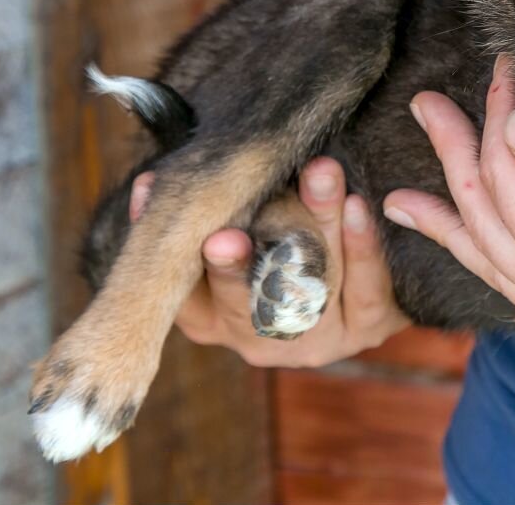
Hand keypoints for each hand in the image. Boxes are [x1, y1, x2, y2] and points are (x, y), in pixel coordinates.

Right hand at [130, 158, 408, 366]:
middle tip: (225, 237)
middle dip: (235, 268)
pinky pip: (365, 291)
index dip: (173, 258)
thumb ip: (206, 212)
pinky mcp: (366, 331)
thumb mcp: (238, 227)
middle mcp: (257, 339)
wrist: (364, 277)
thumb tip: (149, 184)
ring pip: (311, 286)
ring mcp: (314, 341)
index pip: (182, 297)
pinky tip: (358, 206)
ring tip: (319, 172)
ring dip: (317, 222)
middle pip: (244, 303)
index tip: (159, 217)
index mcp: (211, 319)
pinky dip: (361, 245)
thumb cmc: (278, 237)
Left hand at [384, 56, 514, 380]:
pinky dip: (486, 270)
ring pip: (494, 265)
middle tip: (426, 105)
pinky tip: (474, 260)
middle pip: (488, 218)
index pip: (510, 176)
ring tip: (403, 200)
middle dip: (455, 157)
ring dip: (452, 220)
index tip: (504, 69)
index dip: (499, 116)